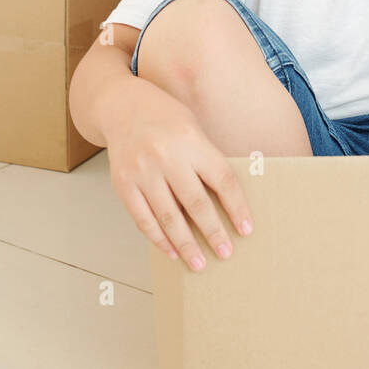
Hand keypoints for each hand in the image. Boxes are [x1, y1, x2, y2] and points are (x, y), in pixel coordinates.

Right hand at [105, 77, 253, 271]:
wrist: (121, 105)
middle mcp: (166, 156)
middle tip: (226, 253)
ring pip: (168, 217)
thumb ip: (207, 160)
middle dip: (213, 232)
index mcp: (191, 140)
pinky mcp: (123, 184)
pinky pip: (143, 219)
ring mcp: (142, 171)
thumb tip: (228, 200)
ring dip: (186, 244)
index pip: (222, 179)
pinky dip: (158, 238)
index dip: (236, 207)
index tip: (246, 229)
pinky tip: (172, 251)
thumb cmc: (165, 117)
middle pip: (196, 203)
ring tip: (199, 263)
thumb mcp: (193, 128)